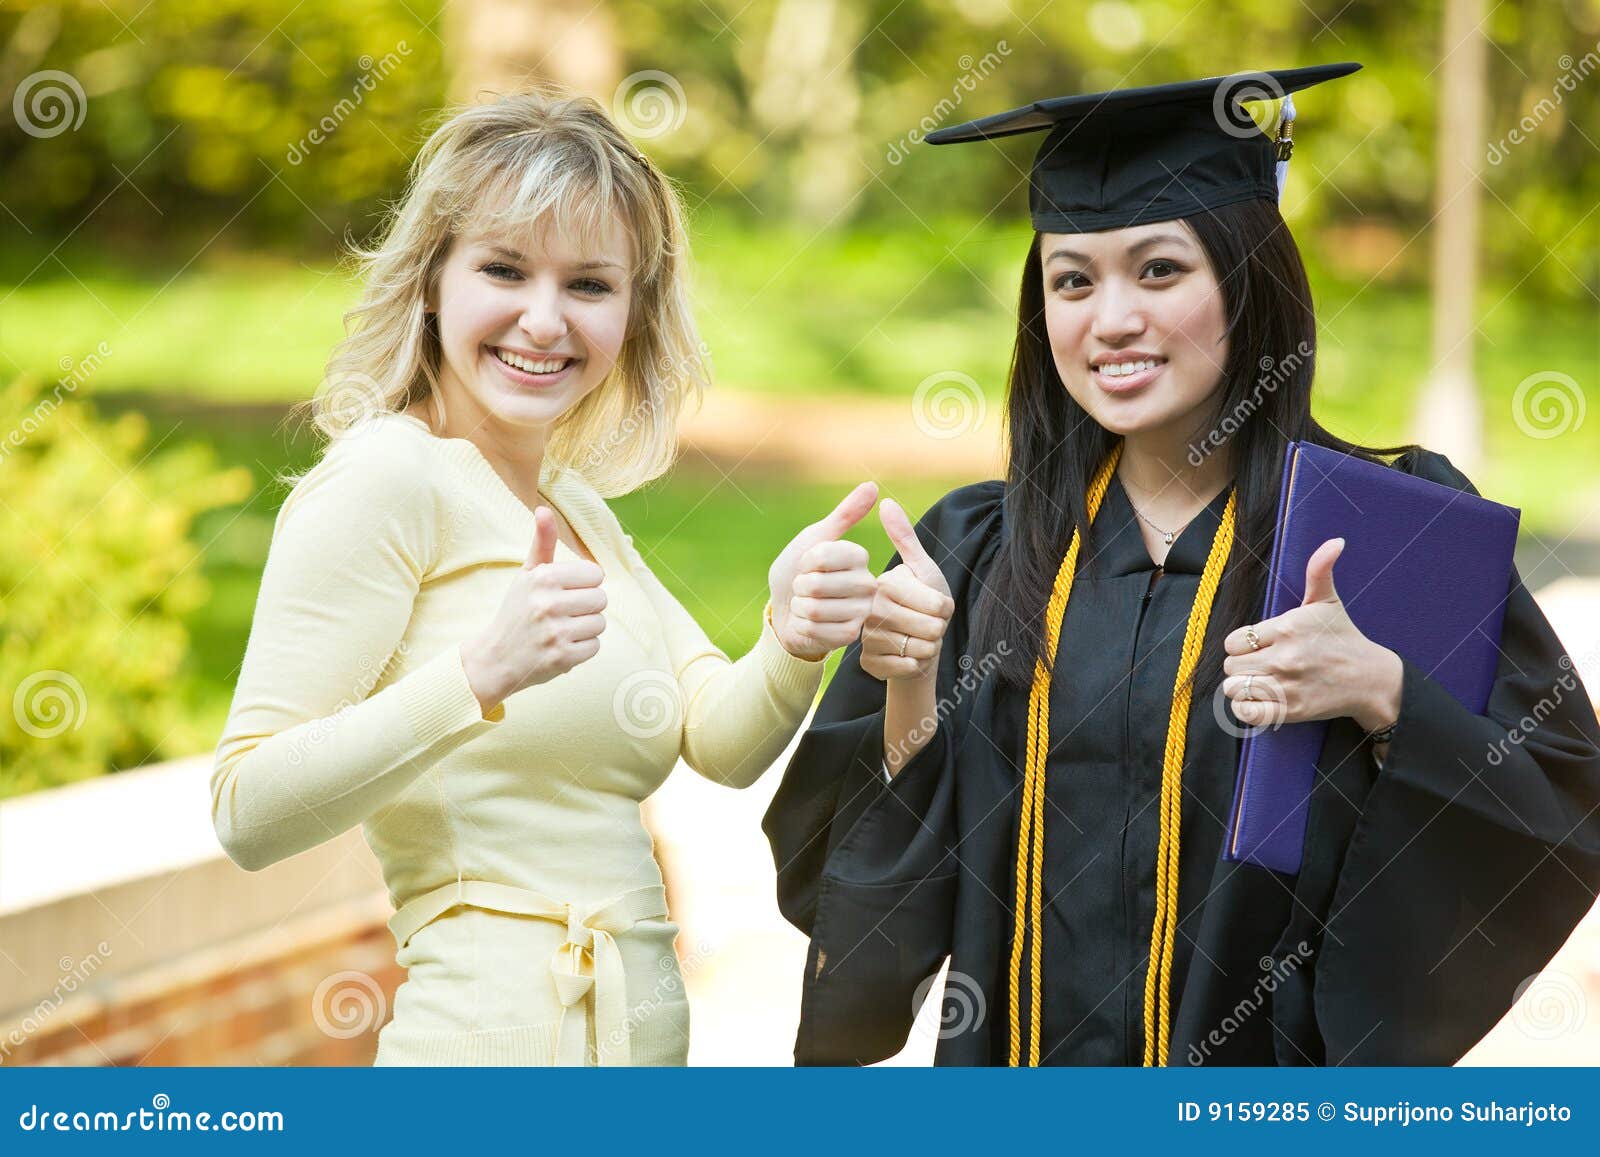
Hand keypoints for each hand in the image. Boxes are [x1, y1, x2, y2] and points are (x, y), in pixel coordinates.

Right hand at [461, 506, 606, 710]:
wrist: (495, 658)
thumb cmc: (516, 611)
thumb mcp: (526, 574)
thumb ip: (542, 543)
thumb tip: (544, 509)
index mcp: (543, 577)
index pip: (596, 575)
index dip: (585, 585)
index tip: (567, 592)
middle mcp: (548, 603)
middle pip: (601, 599)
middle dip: (587, 607)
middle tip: (564, 614)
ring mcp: (555, 632)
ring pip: (600, 623)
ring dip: (586, 629)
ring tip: (563, 630)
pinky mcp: (562, 658)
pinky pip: (595, 646)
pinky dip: (583, 649)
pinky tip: (562, 646)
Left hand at [768, 481, 878, 660]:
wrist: (786, 611)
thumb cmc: (797, 571)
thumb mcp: (814, 539)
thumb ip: (844, 515)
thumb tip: (873, 486)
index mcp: (859, 556)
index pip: (821, 555)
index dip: (804, 561)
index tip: (808, 564)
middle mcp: (867, 583)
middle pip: (816, 584)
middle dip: (799, 587)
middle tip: (806, 588)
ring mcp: (860, 611)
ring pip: (814, 608)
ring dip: (800, 607)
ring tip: (807, 605)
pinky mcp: (851, 635)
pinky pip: (816, 628)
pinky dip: (804, 626)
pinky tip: (811, 624)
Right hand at [860, 498, 954, 683]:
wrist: (910, 644)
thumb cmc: (922, 603)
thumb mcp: (921, 569)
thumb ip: (905, 539)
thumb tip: (885, 501)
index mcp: (881, 584)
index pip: (935, 603)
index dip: (944, 608)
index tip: (933, 605)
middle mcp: (867, 610)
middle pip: (929, 628)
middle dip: (938, 630)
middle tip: (927, 626)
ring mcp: (865, 638)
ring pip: (919, 649)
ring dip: (927, 649)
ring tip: (917, 640)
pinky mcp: (868, 663)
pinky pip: (907, 667)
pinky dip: (915, 665)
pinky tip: (908, 658)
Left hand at [1221, 537, 1401, 732]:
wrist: (1371, 679)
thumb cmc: (1343, 638)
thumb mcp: (1328, 601)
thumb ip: (1320, 570)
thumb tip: (1335, 541)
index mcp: (1287, 628)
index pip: (1234, 641)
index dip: (1241, 645)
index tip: (1257, 646)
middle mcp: (1284, 657)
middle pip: (1230, 666)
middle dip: (1241, 665)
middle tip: (1260, 664)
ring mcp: (1287, 686)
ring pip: (1234, 689)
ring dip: (1243, 687)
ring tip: (1261, 681)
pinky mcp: (1292, 710)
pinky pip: (1246, 713)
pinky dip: (1247, 708)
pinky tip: (1260, 700)